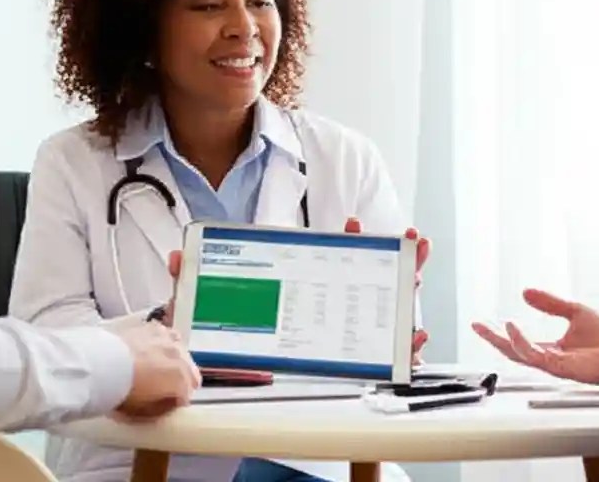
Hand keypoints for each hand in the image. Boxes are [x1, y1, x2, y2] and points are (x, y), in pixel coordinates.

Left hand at [112, 323, 201, 418]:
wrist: (99, 365)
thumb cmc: (122, 392)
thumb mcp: (143, 413)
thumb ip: (162, 408)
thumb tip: (167, 403)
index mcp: (180, 379)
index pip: (187, 394)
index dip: (177, 402)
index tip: (167, 406)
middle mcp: (179, 355)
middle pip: (189, 369)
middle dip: (181, 380)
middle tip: (165, 388)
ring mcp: (165, 338)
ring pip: (180, 349)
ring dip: (174, 359)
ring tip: (159, 366)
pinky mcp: (150, 327)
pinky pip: (164, 334)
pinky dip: (161, 343)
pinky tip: (150, 349)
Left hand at [167, 218, 433, 363]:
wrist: (235, 375)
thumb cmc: (234, 338)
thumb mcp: (213, 309)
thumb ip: (196, 283)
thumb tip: (176, 260)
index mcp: (304, 284)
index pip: (332, 255)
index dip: (347, 239)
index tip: (352, 223)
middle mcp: (333, 303)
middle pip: (373, 273)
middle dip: (397, 253)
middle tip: (411, 238)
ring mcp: (350, 330)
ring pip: (389, 305)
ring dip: (410, 284)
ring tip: (422, 268)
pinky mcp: (358, 362)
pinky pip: (390, 353)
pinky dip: (410, 345)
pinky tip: (418, 337)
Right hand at [472, 289, 598, 387]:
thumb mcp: (575, 311)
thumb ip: (550, 303)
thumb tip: (526, 292)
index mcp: (554, 349)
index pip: (521, 343)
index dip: (501, 333)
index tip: (484, 322)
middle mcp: (551, 359)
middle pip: (514, 351)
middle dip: (494, 339)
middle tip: (477, 326)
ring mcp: (556, 365)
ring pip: (521, 355)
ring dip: (507, 340)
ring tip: (498, 325)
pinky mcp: (562, 367)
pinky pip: (535, 356)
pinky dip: (522, 341)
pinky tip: (515, 328)